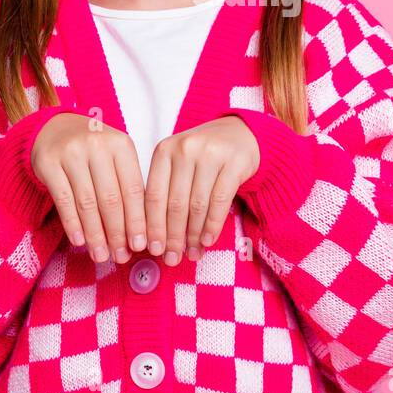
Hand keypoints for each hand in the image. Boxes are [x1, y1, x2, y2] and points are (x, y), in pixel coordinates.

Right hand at [28, 112, 147, 264]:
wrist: (55, 129)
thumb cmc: (94, 151)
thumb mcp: (116, 158)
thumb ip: (127, 188)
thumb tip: (139, 233)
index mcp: (122, 144)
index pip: (133, 189)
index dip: (138, 220)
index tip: (141, 245)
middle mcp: (97, 145)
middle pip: (111, 198)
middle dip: (117, 232)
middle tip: (121, 257)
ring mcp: (71, 152)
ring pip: (87, 202)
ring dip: (95, 234)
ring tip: (101, 256)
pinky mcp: (48, 163)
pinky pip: (63, 200)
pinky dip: (72, 224)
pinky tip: (79, 242)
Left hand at [143, 115, 259, 266]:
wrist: (239, 134)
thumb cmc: (202, 156)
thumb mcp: (178, 165)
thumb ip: (166, 192)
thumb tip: (155, 238)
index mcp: (164, 150)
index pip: (154, 196)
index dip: (153, 226)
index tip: (153, 250)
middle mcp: (185, 149)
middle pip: (175, 203)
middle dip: (173, 237)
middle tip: (172, 259)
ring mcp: (210, 154)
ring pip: (198, 205)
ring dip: (193, 235)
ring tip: (192, 254)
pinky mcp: (234, 162)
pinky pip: (221, 201)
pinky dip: (213, 225)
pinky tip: (208, 240)